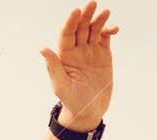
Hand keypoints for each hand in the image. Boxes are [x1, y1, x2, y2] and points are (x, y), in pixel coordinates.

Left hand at [40, 3, 117, 130]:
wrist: (89, 112)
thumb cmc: (72, 102)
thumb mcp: (61, 86)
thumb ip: (53, 67)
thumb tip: (42, 49)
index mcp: (65, 56)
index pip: (67, 34)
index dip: (71, 22)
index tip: (76, 12)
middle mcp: (77, 50)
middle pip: (81, 28)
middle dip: (86, 16)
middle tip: (92, 4)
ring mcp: (90, 51)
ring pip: (94, 30)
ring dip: (99, 21)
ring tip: (105, 12)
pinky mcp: (103, 54)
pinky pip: (105, 38)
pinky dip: (109, 31)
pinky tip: (114, 28)